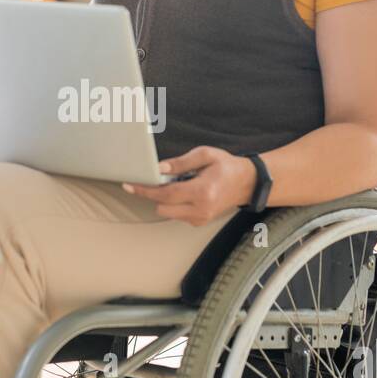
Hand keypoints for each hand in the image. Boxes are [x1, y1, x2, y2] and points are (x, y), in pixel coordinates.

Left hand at [122, 146, 256, 225]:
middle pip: (162, 207)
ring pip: (168, 212)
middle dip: (155, 194)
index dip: (145, 189)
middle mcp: (201, 209)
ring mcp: (201, 218)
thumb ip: (180, 162)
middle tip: (160, 179)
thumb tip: (158, 168)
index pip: (166, 194)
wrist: (246, 183)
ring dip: (166, 199)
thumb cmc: (226, 166)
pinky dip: (175, 204)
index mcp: (203, 191)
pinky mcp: (199, 222)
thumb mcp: (205, 155)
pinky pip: (177, 214)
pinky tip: (187, 192)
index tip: (130, 185)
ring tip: (182, 184)